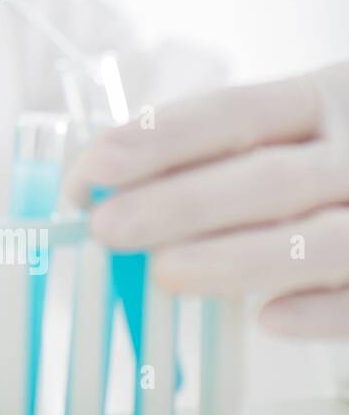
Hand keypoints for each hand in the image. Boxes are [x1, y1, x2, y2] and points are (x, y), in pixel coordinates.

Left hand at [63, 61, 348, 338]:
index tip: (91, 168)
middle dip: (180, 204)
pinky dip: (326, 311)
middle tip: (107, 228)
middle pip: (268, 177)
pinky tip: (270, 318)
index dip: (158, 140)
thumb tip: (114, 181)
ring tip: (165, 274)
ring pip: (318, 241)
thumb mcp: (301, 120)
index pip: (233, 112)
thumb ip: (224, 147)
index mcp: (326, 96)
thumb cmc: (341, 146)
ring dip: (236, 259)